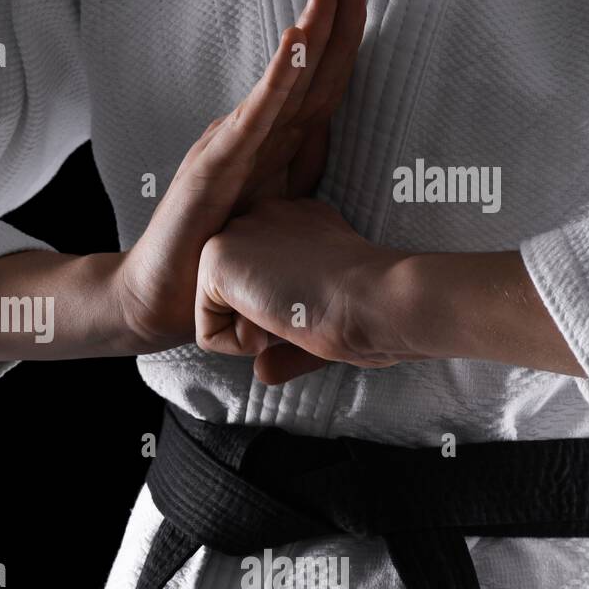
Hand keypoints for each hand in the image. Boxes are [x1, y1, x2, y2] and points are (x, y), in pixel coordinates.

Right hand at [113, 0, 367, 353]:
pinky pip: (250, 119)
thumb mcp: (272, 212)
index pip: (317, 92)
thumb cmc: (213, 256)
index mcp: (270, 150)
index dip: (344, 49)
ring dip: (306, 39)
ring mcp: (228, 149)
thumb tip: (333, 146)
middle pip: (303, 77)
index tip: (365, 2)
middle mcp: (250, 139)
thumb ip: (298, 176)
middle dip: (331, 26)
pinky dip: (274, 83)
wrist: (160, 296)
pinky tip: (291, 49)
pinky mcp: (211, 168)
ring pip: (279, 87)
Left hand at [194, 196, 417, 382]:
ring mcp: (237, 231)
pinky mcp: (214, 257)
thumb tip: (261, 372)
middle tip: (311, 309)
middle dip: (269, 321)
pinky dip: (241, 346)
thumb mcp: (325, 318)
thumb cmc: (371, 314)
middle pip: (240, 297)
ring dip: (257, 332)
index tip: (327, 304)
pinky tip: (277, 319)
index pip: (267, 283)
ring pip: (220, 314)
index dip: (292, 314)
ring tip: (296, 310)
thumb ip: (287, 340)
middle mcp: (265, 216)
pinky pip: (209, 333)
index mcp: (297, 223)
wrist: (379, 298)